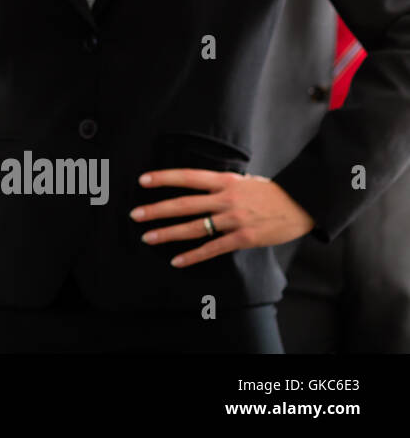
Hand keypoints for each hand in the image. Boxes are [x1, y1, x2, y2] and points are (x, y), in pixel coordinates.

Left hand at [130, 169, 315, 267]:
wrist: (303, 205)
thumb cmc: (272, 193)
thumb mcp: (244, 181)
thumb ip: (221, 185)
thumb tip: (199, 185)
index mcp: (225, 181)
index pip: (188, 177)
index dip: (165, 178)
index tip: (143, 180)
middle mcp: (226, 199)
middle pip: (184, 204)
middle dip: (157, 209)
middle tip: (135, 215)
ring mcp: (234, 219)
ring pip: (194, 227)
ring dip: (168, 233)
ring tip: (148, 237)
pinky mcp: (243, 238)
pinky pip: (213, 248)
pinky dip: (193, 255)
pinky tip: (177, 260)